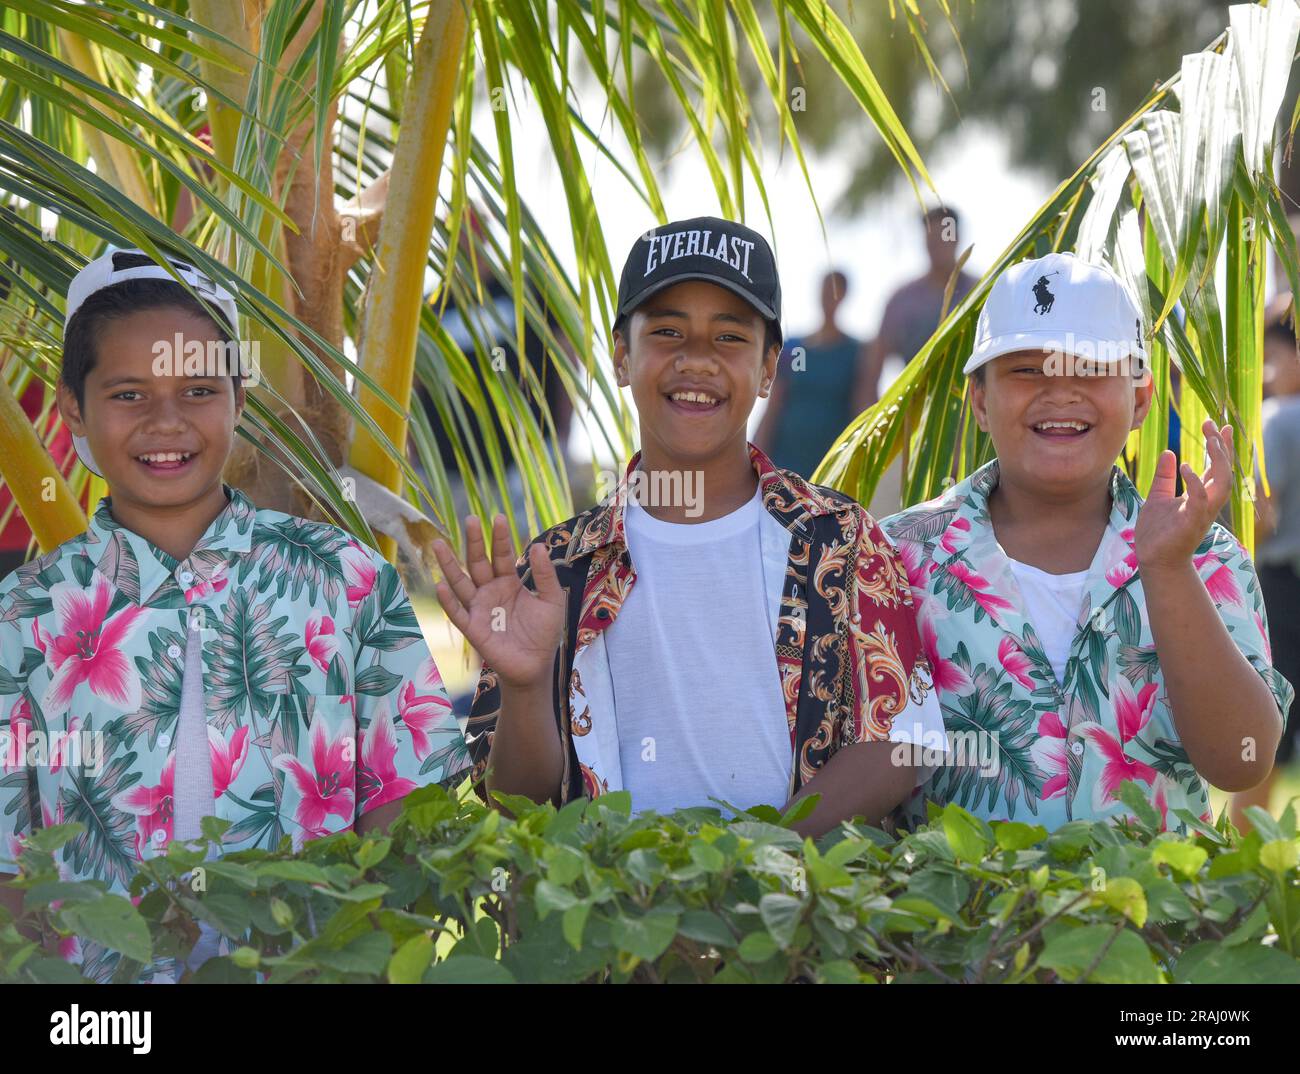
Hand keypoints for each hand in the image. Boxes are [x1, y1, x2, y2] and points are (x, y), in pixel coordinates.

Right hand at [432, 515, 564, 690]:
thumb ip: (545, 575)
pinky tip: (440, 585)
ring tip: (438, 544)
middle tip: (470, 519)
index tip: (498, 517)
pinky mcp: (472, 628)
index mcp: (508, 582)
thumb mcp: (551, 600)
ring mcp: (479, 608)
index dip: (499, 537)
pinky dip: (448, 600)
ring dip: (449, 564)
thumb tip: (538, 546)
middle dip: (473, 542)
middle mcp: (490, 591)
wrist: (536, 666)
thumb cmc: (543, 634)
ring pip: (460, 582)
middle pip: (477, 562)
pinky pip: (457, 612)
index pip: (501, 554)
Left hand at [1134, 419, 1233, 572]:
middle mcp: (1207, 503)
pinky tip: (1185, 466)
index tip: (1217, 423)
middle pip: (1225, 470)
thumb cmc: (1158, 533)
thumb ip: (1164, 477)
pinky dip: (1196, 482)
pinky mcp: (1191, 522)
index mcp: (1201, 496)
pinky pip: (1200, 499)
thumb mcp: (1158, 497)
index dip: (1219, 445)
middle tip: (1213, 423)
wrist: (1153, 560)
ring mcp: (1202, 512)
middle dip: (1222, 446)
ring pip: (1222, 483)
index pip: (1217, 466)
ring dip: (1219, 461)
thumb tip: (1169, 453)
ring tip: (1210, 439)